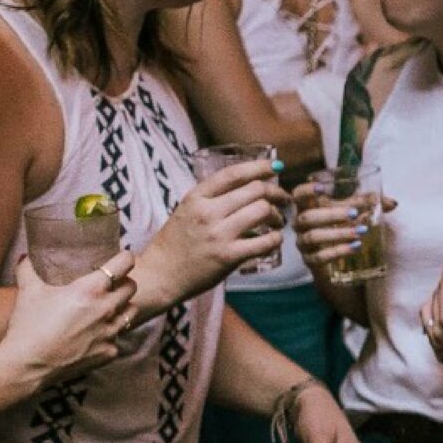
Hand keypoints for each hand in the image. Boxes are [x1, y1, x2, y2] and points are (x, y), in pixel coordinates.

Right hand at [0, 252, 138, 385]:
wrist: (26, 366)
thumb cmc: (28, 326)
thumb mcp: (28, 292)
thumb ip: (27, 269)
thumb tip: (25, 256)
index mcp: (91, 290)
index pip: (125, 264)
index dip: (125, 258)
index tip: (121, 258)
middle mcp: (106, 309)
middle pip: (132, 287)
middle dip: (124, 282)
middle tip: (111, 284)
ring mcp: (111, 332)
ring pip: (131, 312)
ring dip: (122, 307)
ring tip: (106, 308)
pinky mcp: (109, 352)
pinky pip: (118, 338)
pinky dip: (109, 335)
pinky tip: (94, 335)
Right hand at [138, 161, 286, 303]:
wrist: (159, 275)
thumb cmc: (175, 243)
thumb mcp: (187, 210)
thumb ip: (211, 198)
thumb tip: (246, 185)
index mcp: (196, 197)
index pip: (233, 174)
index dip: (259, 167)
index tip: (276, 167)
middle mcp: (208, 212)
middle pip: (256, 190)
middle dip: (276, 192)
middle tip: (283, 200)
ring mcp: (219, 234)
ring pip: (263, 211)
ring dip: (278, 216)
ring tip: (277, 222)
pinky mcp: (228, 257)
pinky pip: (265, 242)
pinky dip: (276, 239)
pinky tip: (274, 240)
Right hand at [290, 181, 392, 267]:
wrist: (340, 264)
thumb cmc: (344, 228)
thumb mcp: (356, 213)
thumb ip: (371, 205)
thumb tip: (393, 203)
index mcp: (309, 206)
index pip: (298, 195)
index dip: (306, 190)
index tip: (321, 188)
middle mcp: (302, 224)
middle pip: (308, 217)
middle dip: (332, 214)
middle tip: (354, 213)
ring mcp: (303, 243)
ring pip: (313, 236)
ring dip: (338, 233)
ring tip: (361, 231)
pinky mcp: (310, 261)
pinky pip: (319, 257)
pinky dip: (338, 251)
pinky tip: (355, 247)